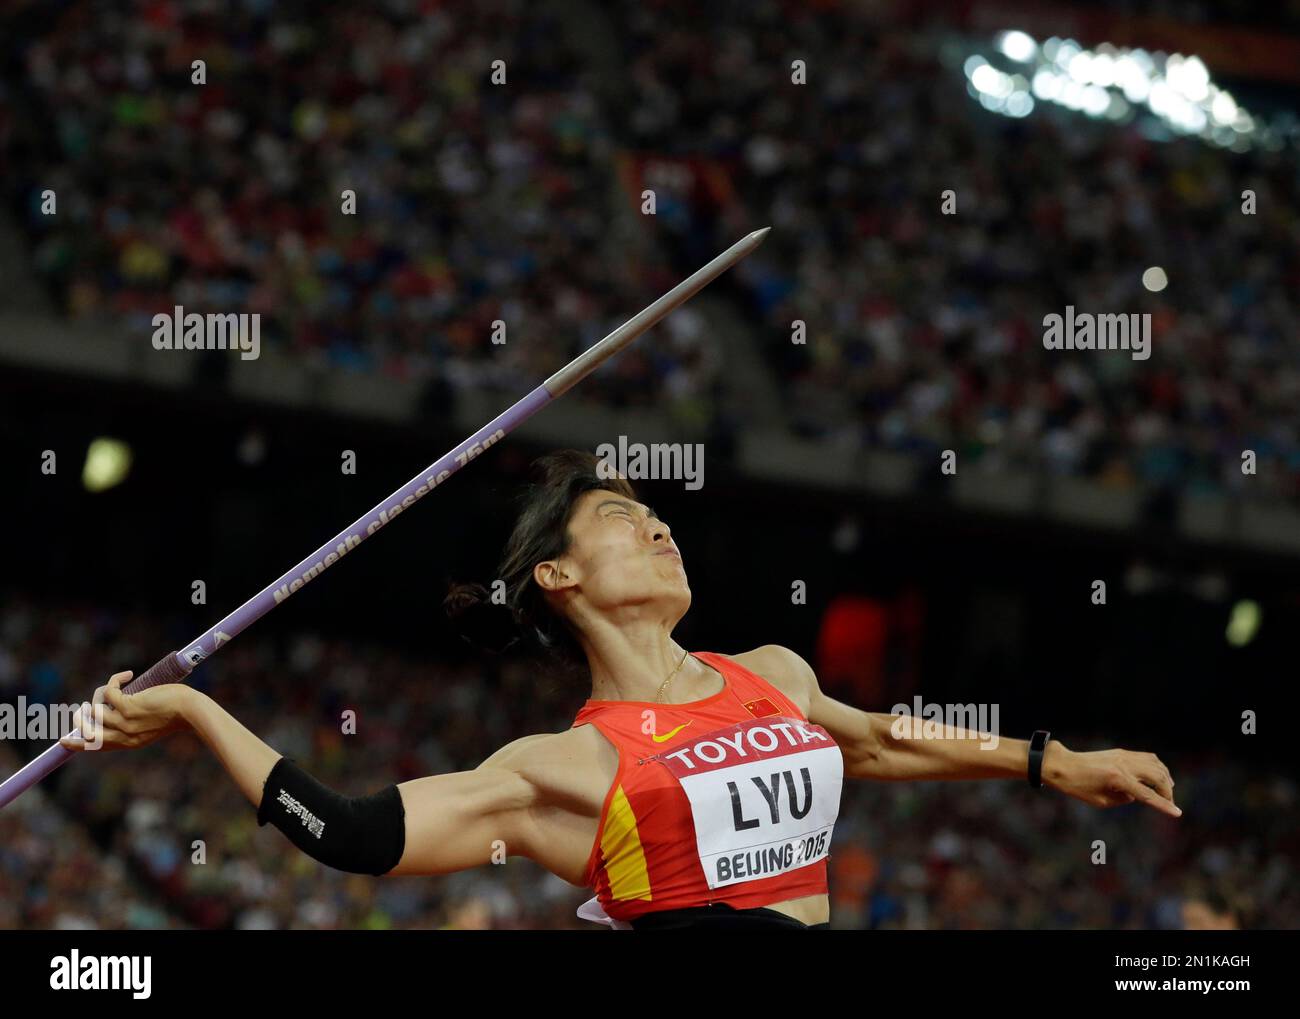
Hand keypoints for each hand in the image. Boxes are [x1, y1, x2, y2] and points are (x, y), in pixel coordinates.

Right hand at [60, 671, 191, 751]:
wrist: (192, 711)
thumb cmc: (179, 714)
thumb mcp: (155, 725)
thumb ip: (138, 724)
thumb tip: (125, 706)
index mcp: (130, 743)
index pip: (98, 747)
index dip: (80, 744)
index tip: (65, 740)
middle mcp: (124, 736)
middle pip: (88, 733)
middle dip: (79, 720)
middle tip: (82, 708)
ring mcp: (125, 722)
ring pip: (95, 711)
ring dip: (98, 696)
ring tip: (112, 686)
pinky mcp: (128, 707)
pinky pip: (108, 692)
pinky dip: (114, 680)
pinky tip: (127, 675)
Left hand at [1044, 743, 1180, 816]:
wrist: (1063, 765)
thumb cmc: (1078, 787)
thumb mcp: (1102, 801)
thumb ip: (1124, 799)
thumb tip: (1138, 794)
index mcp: (1118, 779)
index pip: (1147, 795)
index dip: (1164, 806)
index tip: (1177, 813)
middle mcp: (1124, 765)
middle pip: (1157, 777)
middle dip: (1167, 792)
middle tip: (1169, 804)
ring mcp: (1123, 756)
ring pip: (1156, 764)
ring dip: (1165, 778)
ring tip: (1167, 791)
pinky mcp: (1121, 752)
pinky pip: (1147, 757)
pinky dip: (1157, 767)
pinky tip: (1158, 776)